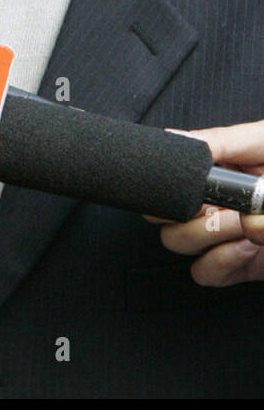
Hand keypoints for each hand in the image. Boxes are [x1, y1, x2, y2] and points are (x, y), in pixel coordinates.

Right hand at [152, 121, 263, 285]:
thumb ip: (223, 142)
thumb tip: (175, 136)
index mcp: (221, 170)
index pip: (168, 181)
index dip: (170, 189)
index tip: (194, 192)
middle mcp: (216, 202)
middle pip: (163, 217)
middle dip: (191, 214)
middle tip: (225, 210)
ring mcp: (227, 236)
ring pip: (179, 244)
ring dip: (210, 236)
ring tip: (245, 226)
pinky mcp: (242, 265)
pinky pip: (205, 272)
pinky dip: (220, 262)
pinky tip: (246, 248)